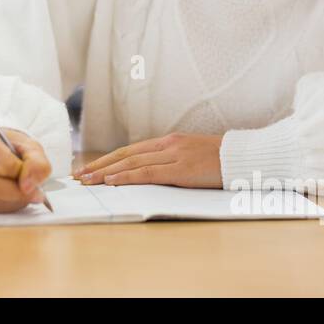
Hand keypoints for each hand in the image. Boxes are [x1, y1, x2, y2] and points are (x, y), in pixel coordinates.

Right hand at [0, 126, 50, 213]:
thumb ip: (37, 163)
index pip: (3, 164)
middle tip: (32, 193)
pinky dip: (0, 207)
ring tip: (19, 192)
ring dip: (10, 202)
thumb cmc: (10, 148)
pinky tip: (6, 197)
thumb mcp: (30, 147)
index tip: (29, 175)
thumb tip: (29, 186)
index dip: (22, 174)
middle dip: (17, 193)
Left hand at [73, 133, 223, 187]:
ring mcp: (174, 155)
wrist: (245, 158)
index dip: (107, 159)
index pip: (130, 150)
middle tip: (78, 175)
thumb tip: (150, 174)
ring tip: (87, 181)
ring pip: (131, 162)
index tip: (89, 169)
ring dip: (106, 172)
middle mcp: (167, 145)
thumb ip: (171, 162)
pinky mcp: (181, 169)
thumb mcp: (192, 156)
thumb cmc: (221, 161)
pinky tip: (112, 181)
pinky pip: (148, 173)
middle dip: (98, 166)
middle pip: (125, 154)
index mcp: (169, 141)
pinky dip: (127, 177)